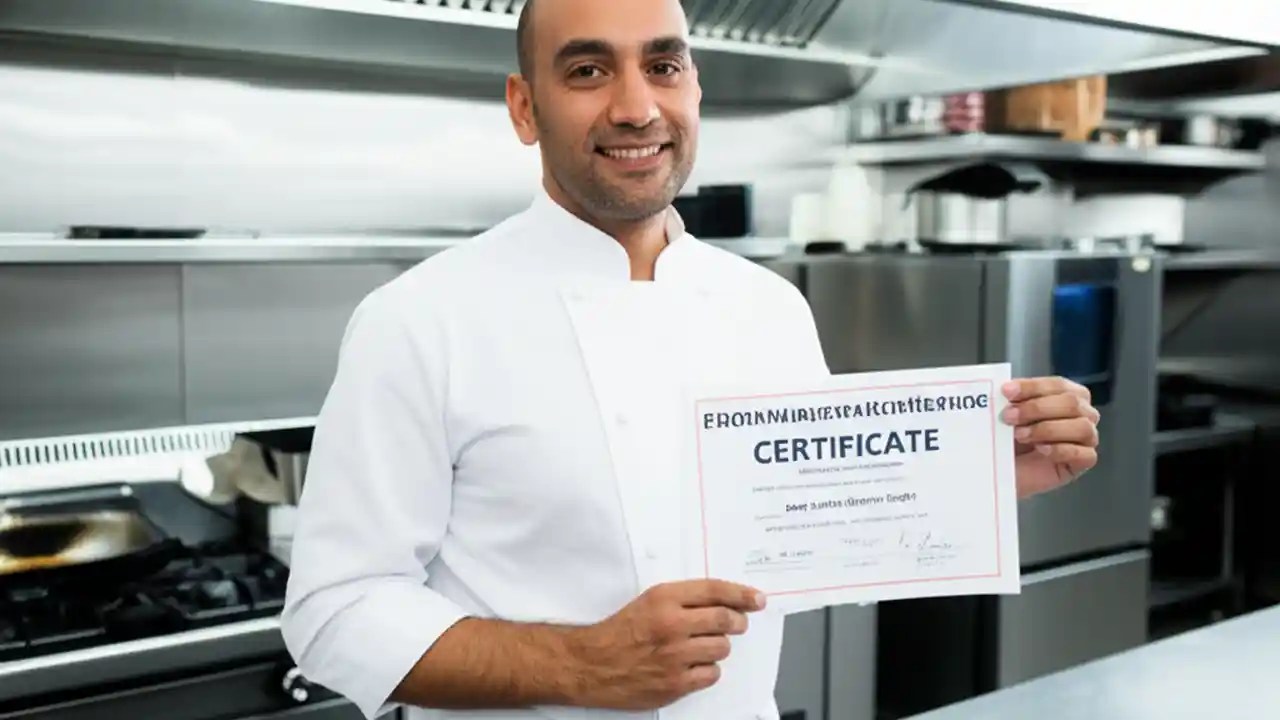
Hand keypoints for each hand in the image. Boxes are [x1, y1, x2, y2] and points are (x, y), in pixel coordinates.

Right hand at [564, 579, 765, 709]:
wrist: (592, 664)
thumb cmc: (619, 632)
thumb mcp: (649, 602)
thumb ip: (683, 600)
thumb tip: (723, 601)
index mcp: (664, 598)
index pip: (714, 591)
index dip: (741, 594)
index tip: (756, 599)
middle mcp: (671, 624)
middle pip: (725, 620)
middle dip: (736, 622)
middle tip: (736, 624)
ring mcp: (675, 656)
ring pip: (721, 648)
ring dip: (718, 647)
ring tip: (702, 647)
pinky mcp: (675, 682)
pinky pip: (711, 674)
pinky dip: (707, 670)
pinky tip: (694, 665)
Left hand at [1001, 376, 1099, 498]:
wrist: (1003, 470)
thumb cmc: (1010, 438)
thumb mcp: (1008, 414)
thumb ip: (1012, 400)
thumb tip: (1007, 390)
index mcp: (1068, 394)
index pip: (1057, 385)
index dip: (1032, 387)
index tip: (1006, 391)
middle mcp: (1083, 413)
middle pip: (1071, 403)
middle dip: (1037, 408)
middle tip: (1009, 416)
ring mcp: (1087, 438)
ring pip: (1082, 427)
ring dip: (1047, 429)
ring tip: (1020, 436)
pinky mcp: (1084, 462)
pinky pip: (1085, 454)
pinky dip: (1061, 450)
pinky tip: (1041, 450)